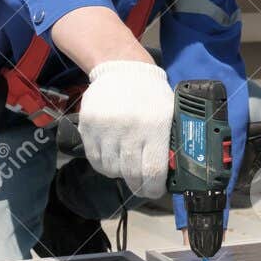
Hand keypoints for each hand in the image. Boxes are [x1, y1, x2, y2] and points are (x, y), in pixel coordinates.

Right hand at [78, 61, 174, 198]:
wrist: (122, 70)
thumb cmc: (151, 96)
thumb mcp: (169, 114)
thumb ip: (170, 142)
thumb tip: (173, 174)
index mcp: (156, 125)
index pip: (153, 170)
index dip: (154, 188)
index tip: (155, 191)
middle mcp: (130, 128)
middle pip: (131, 173)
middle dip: (138, 185)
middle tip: (142, 186)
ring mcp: (106, 128)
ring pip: (111, 169)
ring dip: (120, 173)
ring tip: (127, 163)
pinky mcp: (88, 127)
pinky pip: (95, 160)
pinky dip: (105, 165)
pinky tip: (113, 156)